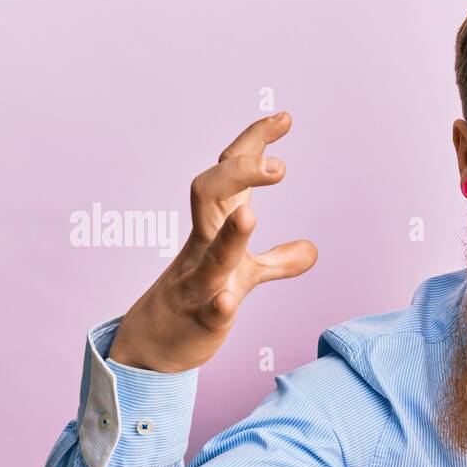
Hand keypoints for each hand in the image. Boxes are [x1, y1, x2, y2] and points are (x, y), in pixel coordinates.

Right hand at [106, 112, 317, 372]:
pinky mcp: (198, 321)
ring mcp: (197, 283)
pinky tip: (227, 302)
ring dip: (230, 234)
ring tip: (252, 214)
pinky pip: (208, 310)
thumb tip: (312, 250)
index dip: (254, 143)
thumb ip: (278, 262)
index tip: (284, 117)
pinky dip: (218, 304)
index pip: (231, 174)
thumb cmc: (198, 303)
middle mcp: (202, 247)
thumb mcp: (244, 278)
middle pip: (210, 195)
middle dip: (239, 174)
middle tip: (279, 168)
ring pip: (210, 253)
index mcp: (215, 228)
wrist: (154, 349)